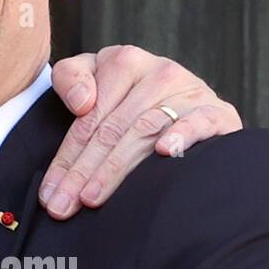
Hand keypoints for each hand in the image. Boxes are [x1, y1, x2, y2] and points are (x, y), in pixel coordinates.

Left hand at [41, 45, 241, 218]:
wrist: (192, 101)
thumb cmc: (131, 97)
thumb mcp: (95, 77)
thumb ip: (71, 77)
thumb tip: (81, 102)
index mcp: (122, 61)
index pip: (87, 118)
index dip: (66, 158)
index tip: (50, 193)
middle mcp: (157, 72)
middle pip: (111, 129)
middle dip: (83, 172)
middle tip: (64, 206)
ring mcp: (189, 91)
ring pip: (145, 131)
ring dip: (116, 168)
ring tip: (92, 197)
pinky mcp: (218, 111)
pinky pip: (199, 122)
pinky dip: (182, 136)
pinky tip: (165, 153)